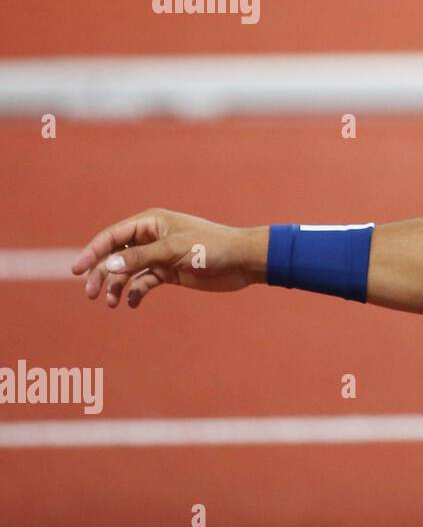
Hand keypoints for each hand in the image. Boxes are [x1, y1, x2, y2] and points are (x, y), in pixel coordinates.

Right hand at [69, 208, 266, 308]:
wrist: (242, 262)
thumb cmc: (212, 247)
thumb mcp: (173, 250)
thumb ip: (140, 257)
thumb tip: (108, 265)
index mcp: (151, 222)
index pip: (112, 235)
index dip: (92, 251)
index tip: (76, 270)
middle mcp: (152, 237)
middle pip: (115, 255)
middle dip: (101, 273)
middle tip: (91, 294)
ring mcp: (159, 256)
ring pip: (127, 271)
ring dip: (117, 286)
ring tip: (113, 303)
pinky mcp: (169, 272)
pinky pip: (143, 282)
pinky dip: (135, 292)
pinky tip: (133, 304)